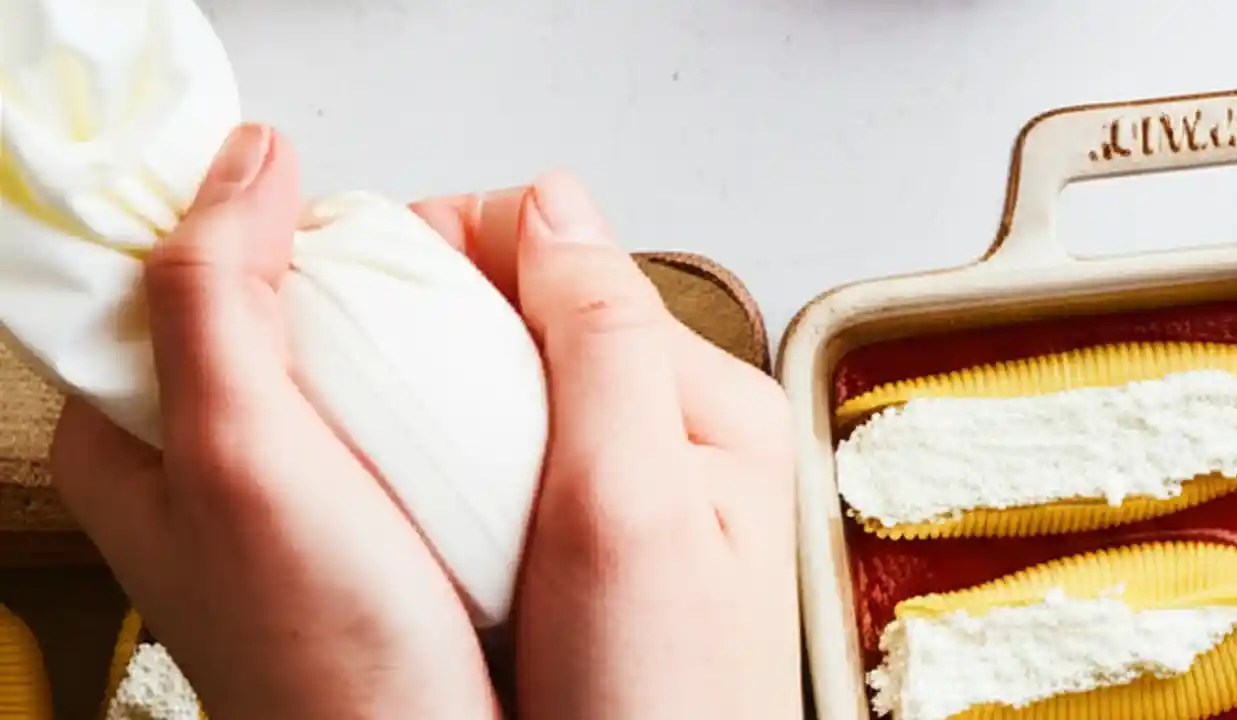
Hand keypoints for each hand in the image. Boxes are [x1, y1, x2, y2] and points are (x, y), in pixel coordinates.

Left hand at [51, 124, 499, 718]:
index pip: (159, 268)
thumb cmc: (320, 651)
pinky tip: (465, 370)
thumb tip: (244, 161)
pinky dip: (424, 369)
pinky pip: (383, 395)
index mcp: (133, 434)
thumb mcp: (241, 452)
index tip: (319, 202)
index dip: (236, 215)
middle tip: (411, 258)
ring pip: (329, 343)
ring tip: (451, 305)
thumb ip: (216, 298)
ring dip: (387, 314)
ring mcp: (289, 474)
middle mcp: (206, 451)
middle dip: (331, 265)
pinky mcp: (361, 494)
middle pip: (255, 300)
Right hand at [417, 174, 801, 718]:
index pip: (573, 258)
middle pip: (544, 312)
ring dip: (453, 375)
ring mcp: (641, 475)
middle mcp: (679, 425)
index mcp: (704, 396)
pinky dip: (465, 439)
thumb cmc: (663, 698)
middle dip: (450, 312)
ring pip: (524, 375)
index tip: (375, 268)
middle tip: (362, 354)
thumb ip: (602, 343)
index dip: (467, 242)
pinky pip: (522, 443)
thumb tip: (553, 200)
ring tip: (387, 414)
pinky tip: (428, 477)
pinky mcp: (604, 525)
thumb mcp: (630, 507)